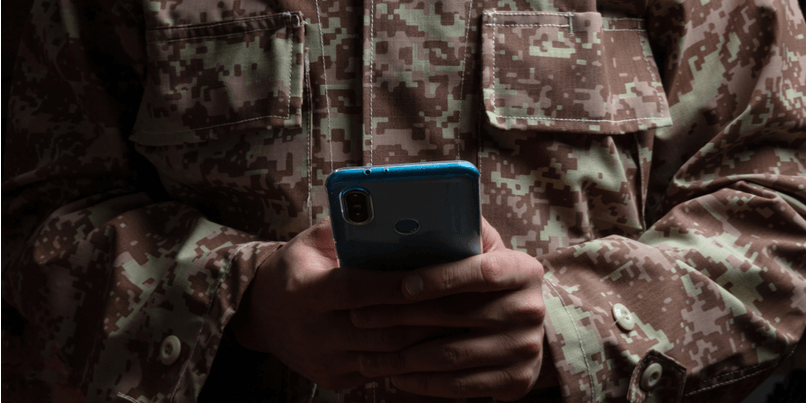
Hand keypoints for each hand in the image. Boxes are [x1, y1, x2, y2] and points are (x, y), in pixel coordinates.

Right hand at [230, 218, 440, 389]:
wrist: (262, 316)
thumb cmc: (296, 269)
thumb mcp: (311, 241)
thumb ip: (347, 227)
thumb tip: (393, 210)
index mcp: (306, 291)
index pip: (360, 290)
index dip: (399, 284)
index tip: (435, 272)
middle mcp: (314, 332)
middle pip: (383, 328)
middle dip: (427, 314)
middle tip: (465, 299)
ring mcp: (326, 361)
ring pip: (389, 355)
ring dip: (427, 338)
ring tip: (460, 320)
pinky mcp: (336, 379)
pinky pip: (382, 370)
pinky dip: (411, 356)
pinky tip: (435, 340)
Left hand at [350, 217, 546, 400]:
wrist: (526, 329)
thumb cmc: (486, 283)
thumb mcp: (482, 252)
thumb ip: (457, 233)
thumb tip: (407, 214)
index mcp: (523, 270)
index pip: (481, 271)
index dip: (439, 278)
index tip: (400, 285)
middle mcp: (530, 310)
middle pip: (455, 315)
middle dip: (399, 317)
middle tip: (359, 317)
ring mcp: (525, 349)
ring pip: (449, 355)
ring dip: (401, 356)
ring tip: (367, 352)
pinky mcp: (516, 382)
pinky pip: (458, 385)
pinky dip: (422, 383)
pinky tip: (396, 375)